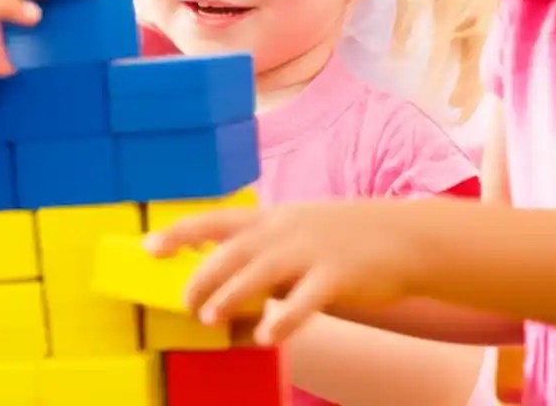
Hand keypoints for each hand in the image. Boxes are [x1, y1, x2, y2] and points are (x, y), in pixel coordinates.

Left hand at [142, 201, 429, 344]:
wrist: (406, 236)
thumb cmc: (340, 240)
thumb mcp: (295, 235)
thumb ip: (259, 257)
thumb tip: (220, 289)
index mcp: (269, 219)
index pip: (214, 220)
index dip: (180, 233)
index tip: (149, 248)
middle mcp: (284, 230)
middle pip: (232, 250)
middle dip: (202, 276)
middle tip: (183, 304)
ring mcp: (311, 251)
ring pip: (261, 271)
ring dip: (231, 294)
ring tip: (207, 316)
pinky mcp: (339, 275)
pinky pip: (306, 299)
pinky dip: (284, 318)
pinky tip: (266, 336)